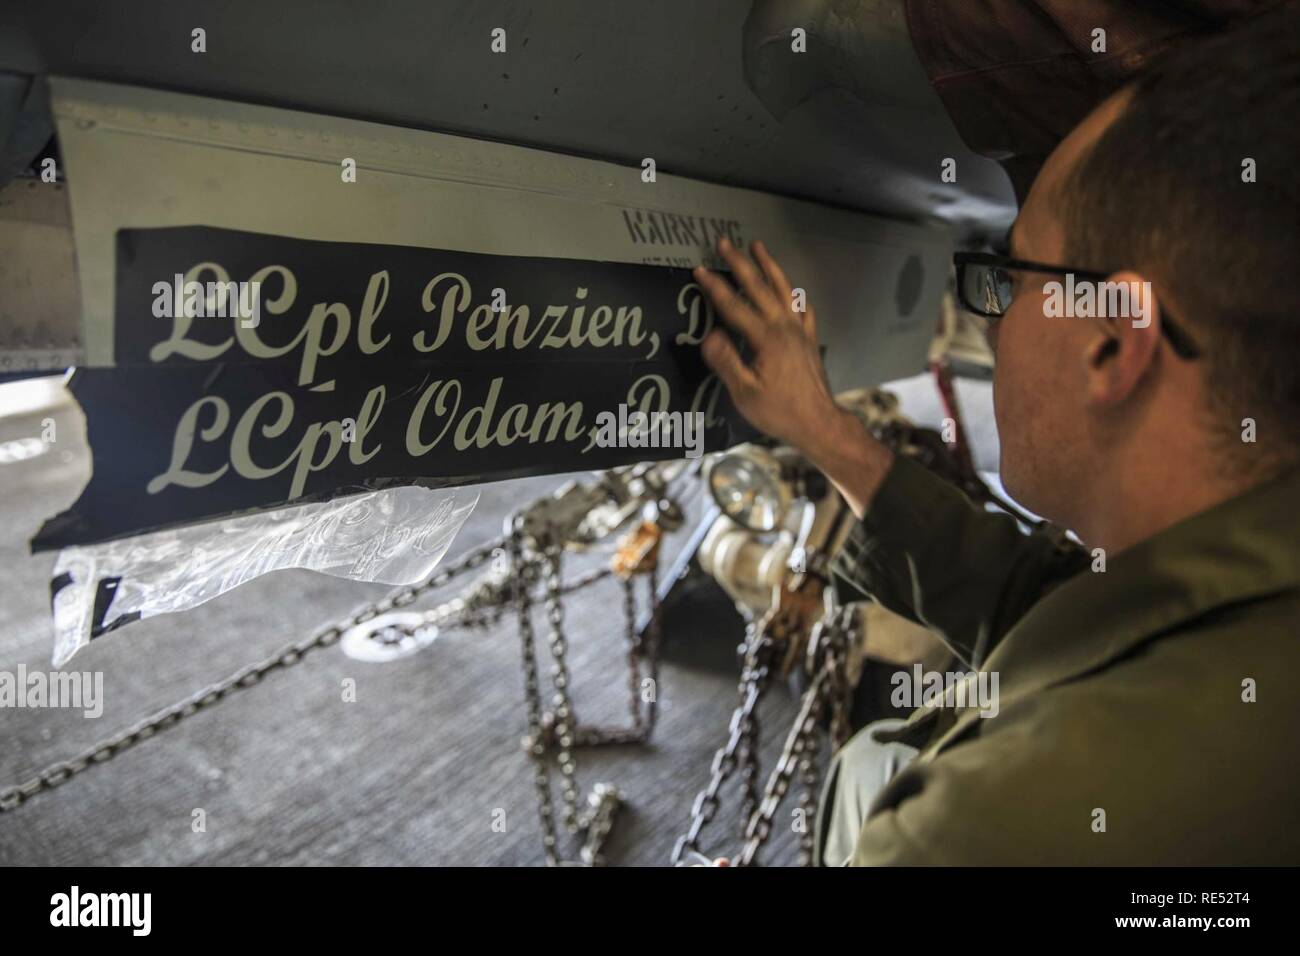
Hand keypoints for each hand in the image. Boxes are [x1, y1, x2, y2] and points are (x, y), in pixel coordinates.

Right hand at [695, 237, 893, 518]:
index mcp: (765, 338)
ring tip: (758, 246)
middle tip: (725, 241)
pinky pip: (802, 308)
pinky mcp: (809, 339)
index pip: (734, 306)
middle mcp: (784, 327)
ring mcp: (800, 331)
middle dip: (740, 263)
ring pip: (783, 289)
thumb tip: (709, 336)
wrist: (818, 422)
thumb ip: (726, 362)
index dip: (715, 287)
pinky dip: (795, 294)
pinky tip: (793, 291)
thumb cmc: (779, 411)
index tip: (699, 269)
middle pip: (759, 287)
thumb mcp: (745, 393)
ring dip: (769, 266)